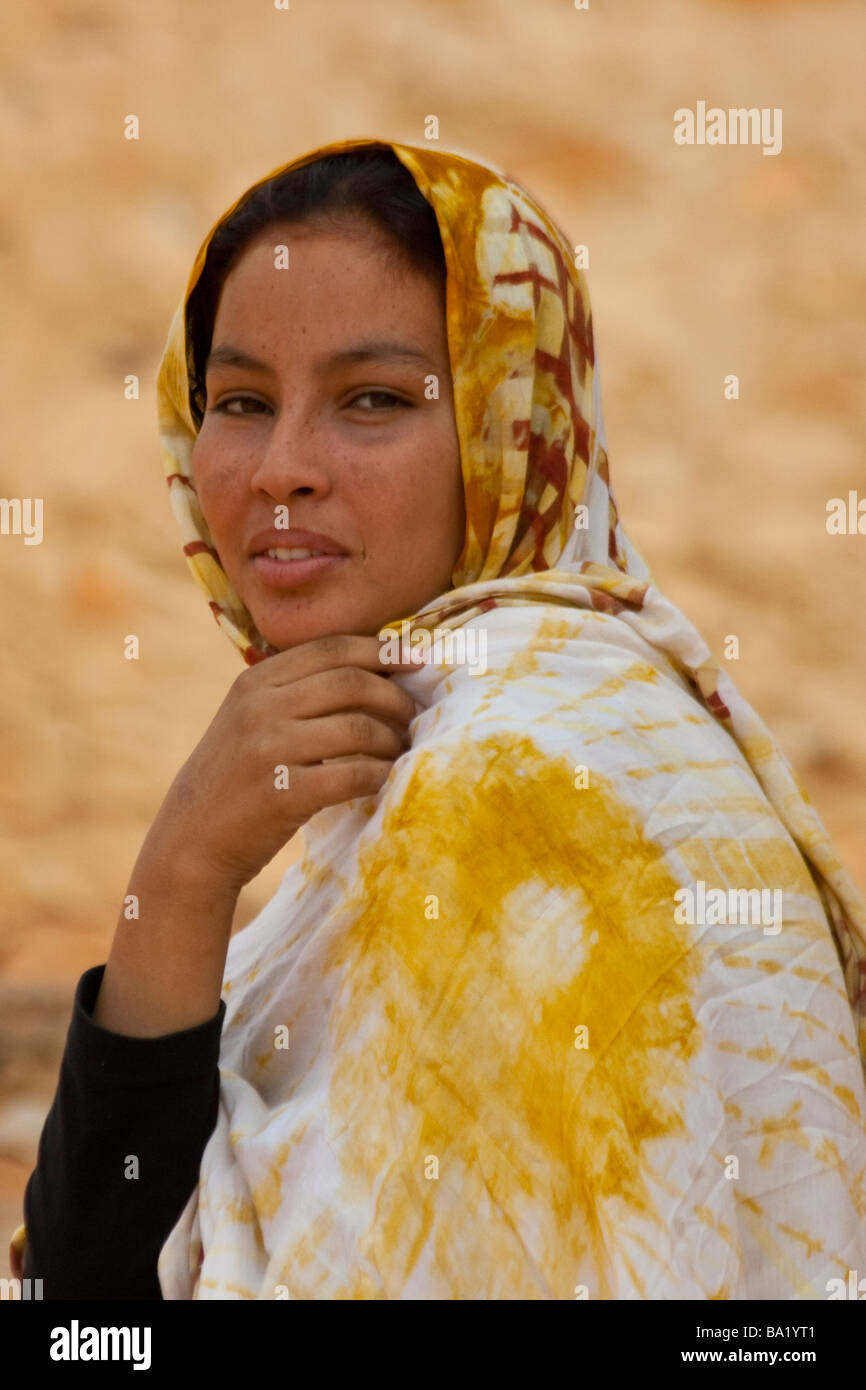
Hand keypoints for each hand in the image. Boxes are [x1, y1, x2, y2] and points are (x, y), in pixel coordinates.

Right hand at [149, 633, 420, 892]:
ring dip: (392, 740)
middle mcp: (260, 707)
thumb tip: (377, 668)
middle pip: (351, 682)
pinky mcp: (283, 793)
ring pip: (358, 728)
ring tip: (401, 750)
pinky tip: (386, 779)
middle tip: (414, 715)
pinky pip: (354, 774)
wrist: (191, 839)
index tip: (417, 659)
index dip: (382, 649)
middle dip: (395, 696)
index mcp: (255, 680)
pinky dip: (380, 775)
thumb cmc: (236, 776)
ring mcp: (269, 749)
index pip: (331, 647)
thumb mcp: (251, 718)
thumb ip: (296, 691)